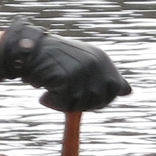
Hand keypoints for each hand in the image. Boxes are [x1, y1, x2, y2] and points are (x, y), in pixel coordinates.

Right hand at [0, 21, 130, 112]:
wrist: (26, 51)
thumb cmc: (52, 61)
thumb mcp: (83, 66)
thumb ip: (104, 78)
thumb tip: (129, 91)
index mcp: (102, 59)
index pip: (115, 89)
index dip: (100, 99)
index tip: (81, 96)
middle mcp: (96, 62)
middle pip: (100, 100)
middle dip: (82, 103)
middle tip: (64, 94)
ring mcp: (82, 69)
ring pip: (81, 104)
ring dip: (63, 103)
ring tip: (52, 89)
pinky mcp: (67, 77)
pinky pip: (63, 103)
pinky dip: (51, 102)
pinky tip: (44, 92)